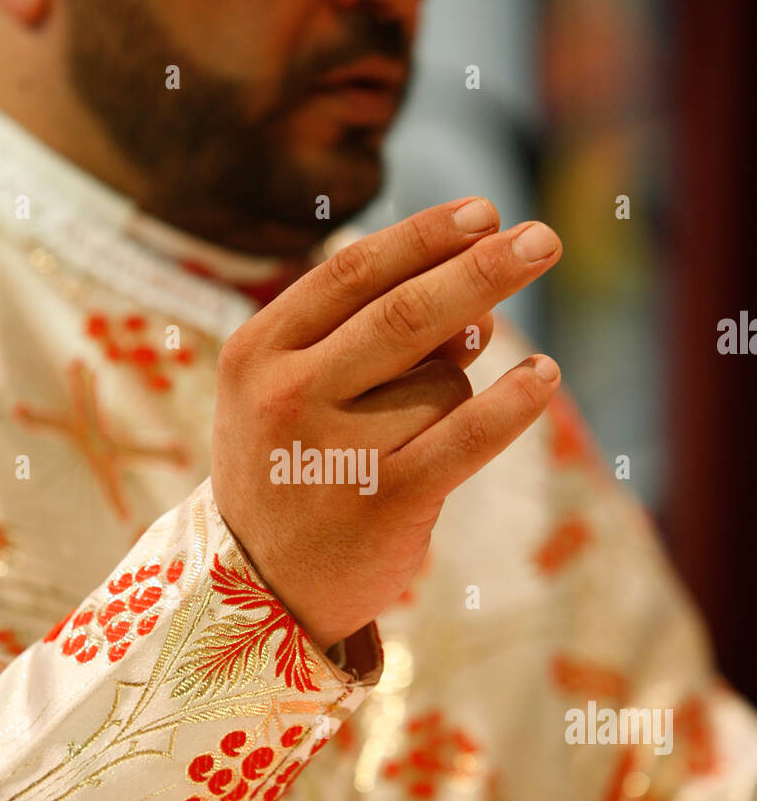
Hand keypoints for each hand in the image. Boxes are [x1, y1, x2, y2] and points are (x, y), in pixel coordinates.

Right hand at [212, 199, 561, 648]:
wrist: (259, 588)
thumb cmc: (290, 467)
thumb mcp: (295, 392)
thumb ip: (364, 338)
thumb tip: (474, 302)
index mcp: (257, 353)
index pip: (352, 275)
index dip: (424, 237)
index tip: (483, 212)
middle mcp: (286, 396)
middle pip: (405, 313)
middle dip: (482, 270)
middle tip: (542, 239)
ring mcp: (332, 452)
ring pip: (440, 383)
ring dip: (459, 388)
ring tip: (419, 426)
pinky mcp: (384, 504)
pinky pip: (468, 436)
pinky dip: (513, 404)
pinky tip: (543, 375)